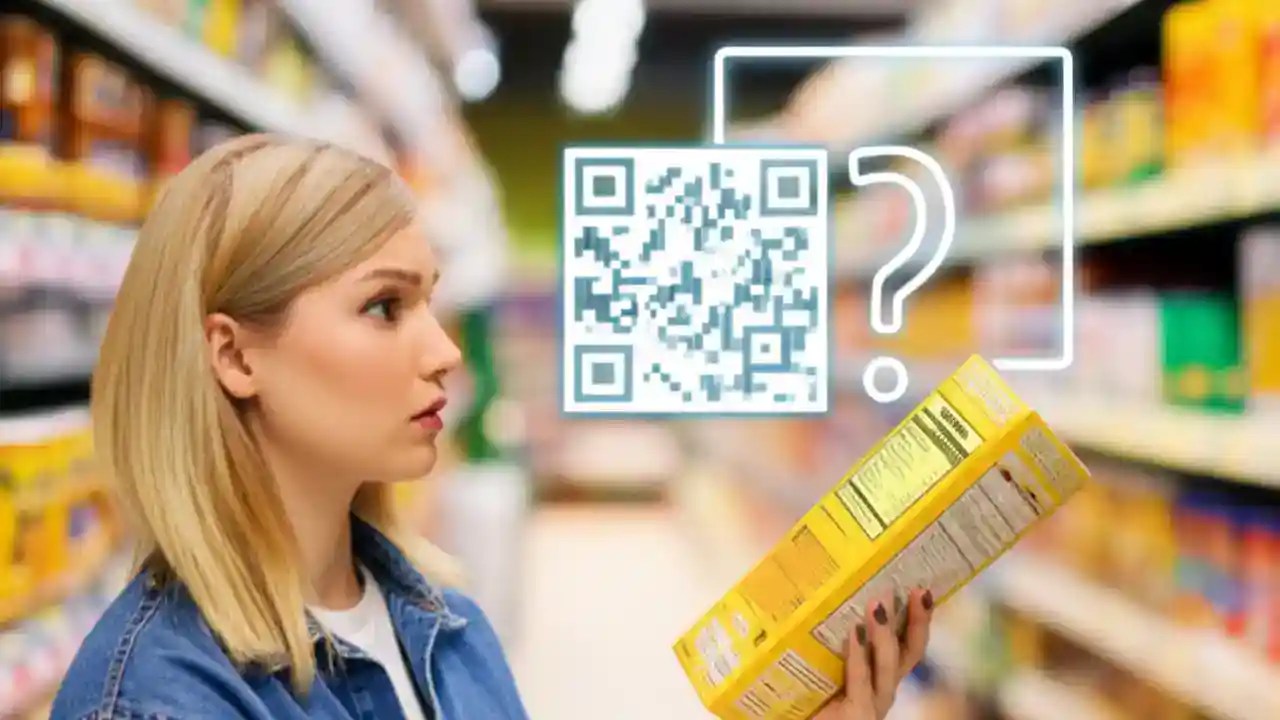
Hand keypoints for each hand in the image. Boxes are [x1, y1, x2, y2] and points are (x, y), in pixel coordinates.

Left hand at [813, 587, 933, 719]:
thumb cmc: (811, 693)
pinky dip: (860, 657)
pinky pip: (861, 683)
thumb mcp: (823, 658)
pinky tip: (855, 634)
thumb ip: (828, 631)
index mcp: (879, 672)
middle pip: (909, 653)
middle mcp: (882, 686)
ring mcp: (872, 704)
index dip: (918, 617)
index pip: (906, 643)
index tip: (921, 587)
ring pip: (888, 666)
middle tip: (916, 589)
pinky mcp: (857, 715)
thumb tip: (818, 585)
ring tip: (878, 604)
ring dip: (885, 634)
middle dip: (918, 621)